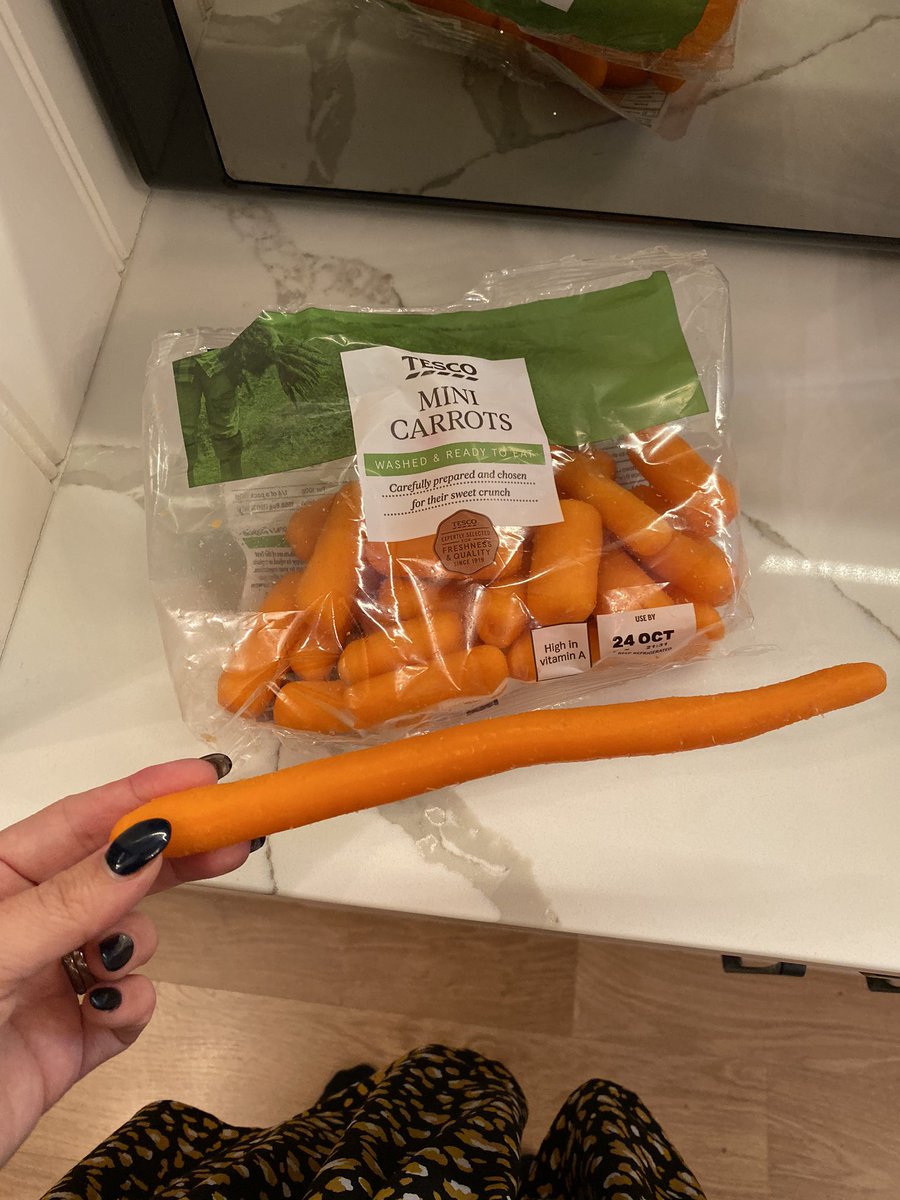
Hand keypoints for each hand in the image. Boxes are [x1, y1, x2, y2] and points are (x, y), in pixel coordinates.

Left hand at [0, 758, 252, 1165]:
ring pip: (131, 936)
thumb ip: (69, 900)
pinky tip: (107, 1011)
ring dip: (135, 944)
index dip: (143, 794)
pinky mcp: (75, 1038)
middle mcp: (30, 924)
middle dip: (173, 856)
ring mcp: (54, 980)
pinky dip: (131, 1005)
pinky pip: (131, 1004)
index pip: (80, 822)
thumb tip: (140, 847)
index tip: (201, 779)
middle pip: (119, 871)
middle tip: (231, 839)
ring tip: (112, 962)